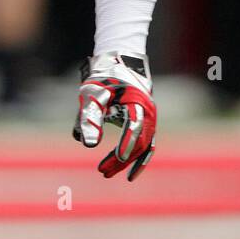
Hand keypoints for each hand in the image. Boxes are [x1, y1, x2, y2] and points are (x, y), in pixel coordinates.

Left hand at [73, 53, 155, 180]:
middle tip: (102, 171)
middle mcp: (149, 112)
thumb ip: (90, 117)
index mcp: (137, 101)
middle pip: (139, 141)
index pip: (135, 126)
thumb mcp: (92, 94)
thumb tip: (89, 145)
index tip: (117, 159)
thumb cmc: (103, 78)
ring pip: (143, 146)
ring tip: (106, 173)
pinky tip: (129, 175)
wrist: (119, 63)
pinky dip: (140, 161)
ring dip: (126, 161)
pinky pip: (147, 146)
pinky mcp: (147, 124)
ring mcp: (150, 119)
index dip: (127, 143)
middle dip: (121, 158)